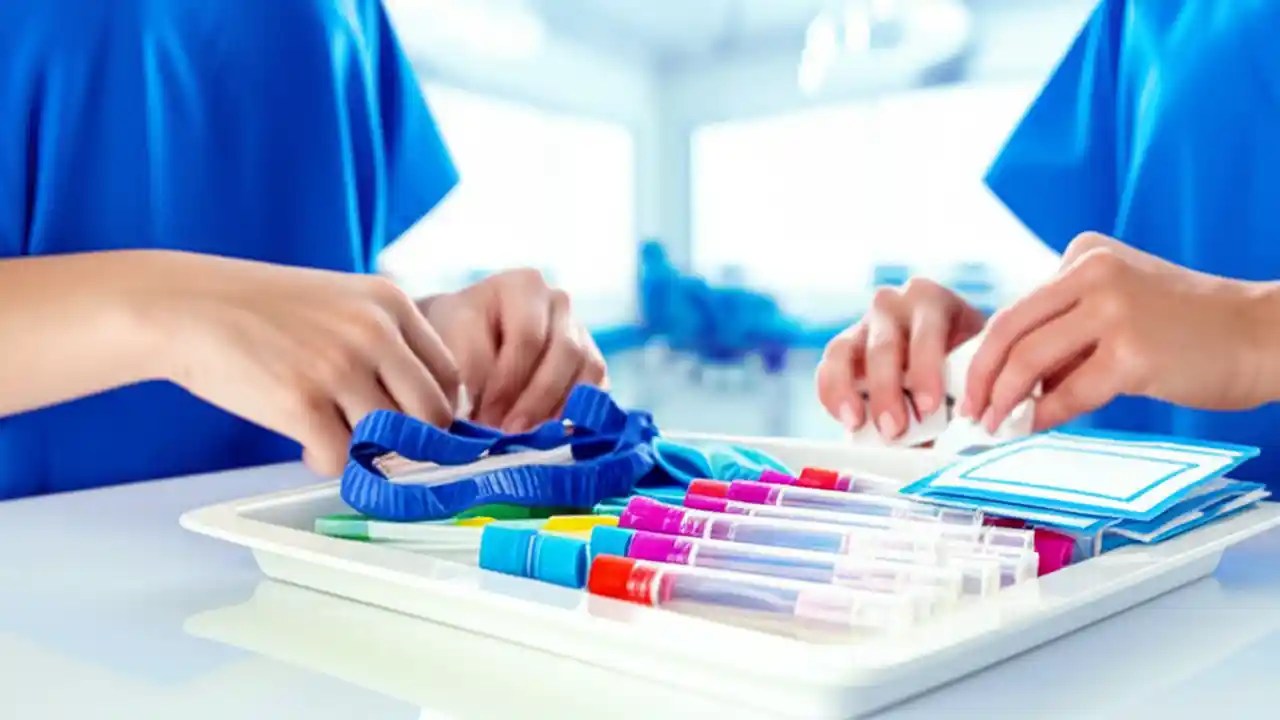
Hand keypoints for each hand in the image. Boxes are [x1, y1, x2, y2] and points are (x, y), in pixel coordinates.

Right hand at [141, 253, 461, 475]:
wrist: (183, 306)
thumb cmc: (261, 310)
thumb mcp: (339, 301)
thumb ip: (384, 341)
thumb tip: (425, 408)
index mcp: (389, 302)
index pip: (447, 373)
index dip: (437, 410)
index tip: (419, 427)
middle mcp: (373, 332)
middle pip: (433, 414)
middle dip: (415, 442)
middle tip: (384, 447)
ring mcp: (339, 368)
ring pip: (390, 441)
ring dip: (366, 452)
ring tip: (333, 435)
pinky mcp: (301, 404)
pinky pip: (342, 460)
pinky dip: (327, 462)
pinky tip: (305, 443)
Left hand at [420, 269, 606, 430]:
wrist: (462, 340)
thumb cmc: (452, 336)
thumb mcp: (448, 342)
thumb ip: (468, 369)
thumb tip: (483, 410)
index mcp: (525, 286)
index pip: (528, 337)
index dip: (507, 382)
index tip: (481, 417)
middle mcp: (560, 303)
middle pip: (565, 353)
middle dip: (534, 400)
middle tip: (506, 435)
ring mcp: (582, 332)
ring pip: (587, 373)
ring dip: (555, 411)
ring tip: (524, 439)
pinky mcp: (592, 365)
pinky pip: (597, 391)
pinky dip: (573, 416)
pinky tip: (545, 436)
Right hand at [816, 278, 985, 439]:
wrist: (940, 351)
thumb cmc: (957, 360)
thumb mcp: (965, 367)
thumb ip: (954, 393)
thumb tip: (939, 436)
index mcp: (932, 301)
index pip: (926, 331)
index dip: (925, 369)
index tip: (927, 406)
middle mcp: (892, 304)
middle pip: (884, 347)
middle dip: (887, 390)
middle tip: (893, 428)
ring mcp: (861, 323)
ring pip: (846, 353)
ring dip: (849, 392)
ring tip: (857, 424)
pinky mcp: (841, 345)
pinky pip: (827, 367)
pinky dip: (832, 395)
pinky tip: (846, 419)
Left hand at [963, 233, 1274, 431]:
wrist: (1264, 334)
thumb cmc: (1191, 328)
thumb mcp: (1121, 304)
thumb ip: (1068, 329)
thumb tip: (1011, 378)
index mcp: (1085, 255)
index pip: (1016, 307)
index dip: (985, 352)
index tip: (971, 383)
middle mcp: (1094, 273)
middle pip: (1008, 329)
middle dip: (980, 377)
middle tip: (969, 411)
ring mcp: (1113, 310)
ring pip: (1029, 360)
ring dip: (1003, 400)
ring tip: (993, 425)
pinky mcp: (1132, 353)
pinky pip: (1068, 393)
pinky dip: (1043, 415)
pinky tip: (1033, 427)